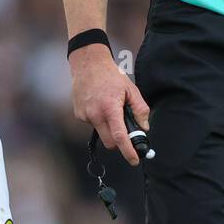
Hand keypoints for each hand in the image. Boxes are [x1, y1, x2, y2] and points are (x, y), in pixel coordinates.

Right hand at [69, 43, 149, 165]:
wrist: (88, 63)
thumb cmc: (111, 75)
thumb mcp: (131, 89)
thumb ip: (140, 109)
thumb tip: (144, 127)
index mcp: (110, 107)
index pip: (119, 136)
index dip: (128, 151)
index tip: (134, 160)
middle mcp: (95, 113)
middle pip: (109, 142)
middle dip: (118, 142)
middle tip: (125, 131)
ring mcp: (84, 115)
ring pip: (101, 132)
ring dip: (108, 127)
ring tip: (109, 107)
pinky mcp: (78, 114)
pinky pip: (92, 124)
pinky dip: (99, 120)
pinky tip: (99, 104)